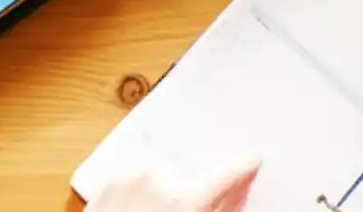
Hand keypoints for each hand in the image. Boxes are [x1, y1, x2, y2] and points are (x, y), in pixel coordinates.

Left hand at [87, 161, 259, 211]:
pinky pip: (134, 185)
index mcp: (185, 200)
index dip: (244, 168)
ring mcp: (130, 179)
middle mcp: (158, 181)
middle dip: (187, 199)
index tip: (253, 161)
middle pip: (188, 184)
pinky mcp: (109, 184)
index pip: (228, 175)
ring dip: (159, 199)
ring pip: (159, 183)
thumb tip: (237, 198)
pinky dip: (137, 199)